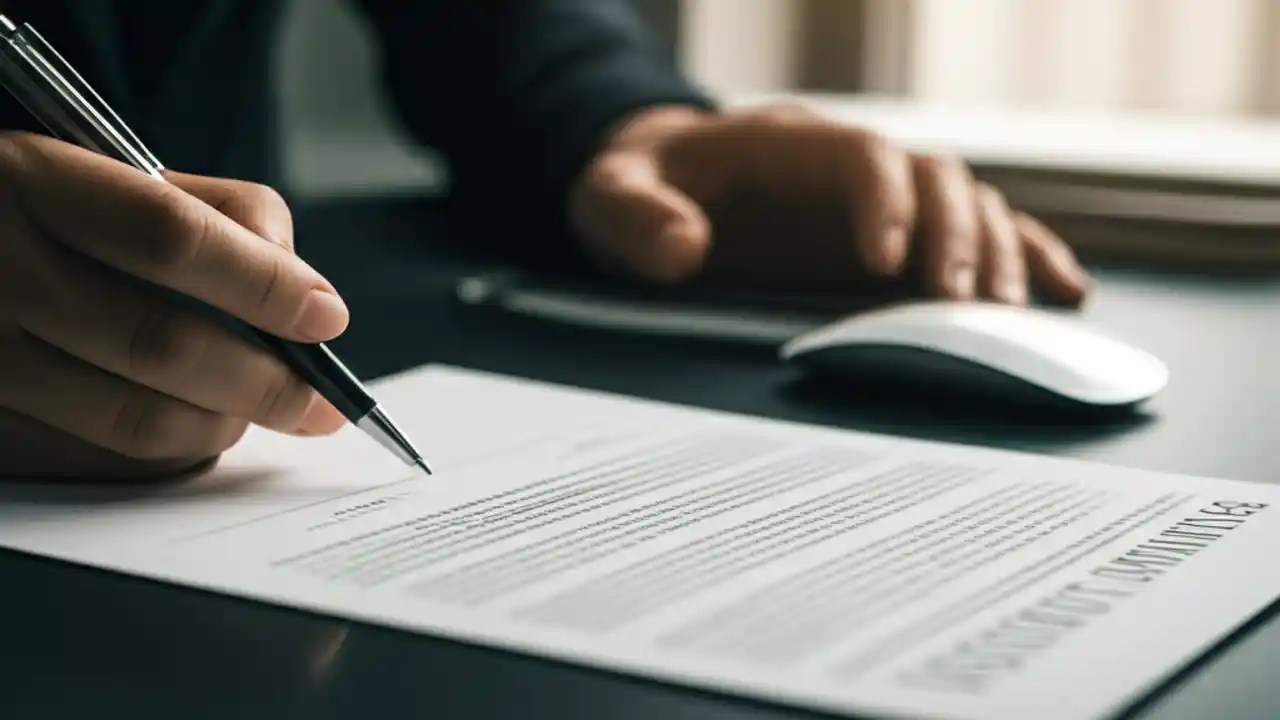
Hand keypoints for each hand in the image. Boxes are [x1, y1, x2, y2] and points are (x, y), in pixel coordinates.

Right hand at [0, 133, 347, 479]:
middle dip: (265, 382)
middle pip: (159, 344)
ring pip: (132, 419)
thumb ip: (222, 213)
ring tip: (256, 411)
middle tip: (322, 403)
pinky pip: (96, 460)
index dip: (262, 284)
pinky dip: (167, 452)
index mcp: (27, 182)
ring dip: (220, 424)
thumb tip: (303, 294)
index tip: (326, 317)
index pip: (168, 237)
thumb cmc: (46, 210)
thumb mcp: (115, 172)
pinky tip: (192, 426)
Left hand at [570, 105, 1089, 304]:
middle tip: (964, 307)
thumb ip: (636, 217)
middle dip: (958, 238)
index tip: (885, 267)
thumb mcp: (609, 196)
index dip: (886, 202)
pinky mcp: (897, 235)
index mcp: (790, 145)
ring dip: (999, 255)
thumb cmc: (639, 186)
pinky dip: (1025, 256)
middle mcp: (850, 165)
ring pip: (969, 204)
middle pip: (936, 177)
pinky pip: (976, 234)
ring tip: (1012, 318)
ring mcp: (882, 199)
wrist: (661, 183)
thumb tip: (683, 252)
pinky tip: (1064, 294)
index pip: (862, 154)